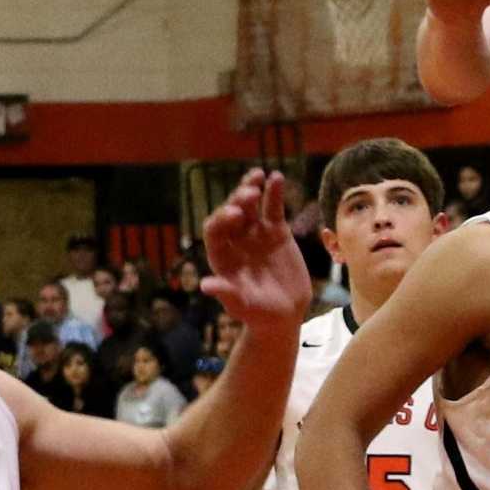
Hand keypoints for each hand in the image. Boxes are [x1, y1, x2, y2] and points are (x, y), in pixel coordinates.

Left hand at [200, 169, 313, 334]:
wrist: (283, 313)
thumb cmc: (257, 313)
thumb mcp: (241, 306)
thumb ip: (226, 293)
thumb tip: (206, 285)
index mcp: (221, 255)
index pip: (214, 231)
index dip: (222, 221)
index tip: (235, 216)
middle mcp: (235, 240)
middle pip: (232, 213)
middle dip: (238, 202)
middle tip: (249, 194)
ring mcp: (255, 233)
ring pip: (250, 206)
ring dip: (251, 189)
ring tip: (258, 175)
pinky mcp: (276, 231)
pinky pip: (273, 208)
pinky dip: (274, 193)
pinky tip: (276, 178)